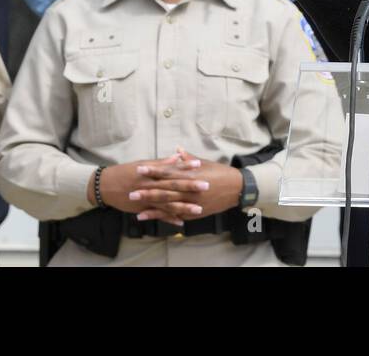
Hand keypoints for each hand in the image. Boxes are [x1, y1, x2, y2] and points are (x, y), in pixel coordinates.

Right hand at [94, 153, 203, 215]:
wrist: (105, 186)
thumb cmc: (125, 172)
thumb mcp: (143, 163)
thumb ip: (161, 162)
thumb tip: (177, 156)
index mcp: (151, 173)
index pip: (171, 169)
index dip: (185, 167)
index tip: (199, 164)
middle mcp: (151, 185)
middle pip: (173, 186)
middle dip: (190, 186)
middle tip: (206, 186)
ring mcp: (147, 199)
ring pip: (168, 203)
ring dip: (183, 207)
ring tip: (198, 209)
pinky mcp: (143, 208)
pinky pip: (158, 215)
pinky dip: (169, 218)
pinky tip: (181, 222)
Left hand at [128, 151, 244, 224]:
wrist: (237, 189)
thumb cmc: (221, 173)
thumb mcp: (205, 163)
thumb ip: (188, 158)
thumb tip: (176, 150)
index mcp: (191, 175)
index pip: (168, 172)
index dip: (153, 171)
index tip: (139, 169)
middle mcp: (190, 190)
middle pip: (165, 191)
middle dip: (147, 192)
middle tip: (131, 193)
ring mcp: (192, 203)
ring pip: (169, 206)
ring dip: (153, 208)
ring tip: (138, 211)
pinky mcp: (195, 213)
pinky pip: (177, 215)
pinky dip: (165, 218)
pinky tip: (154, 219)